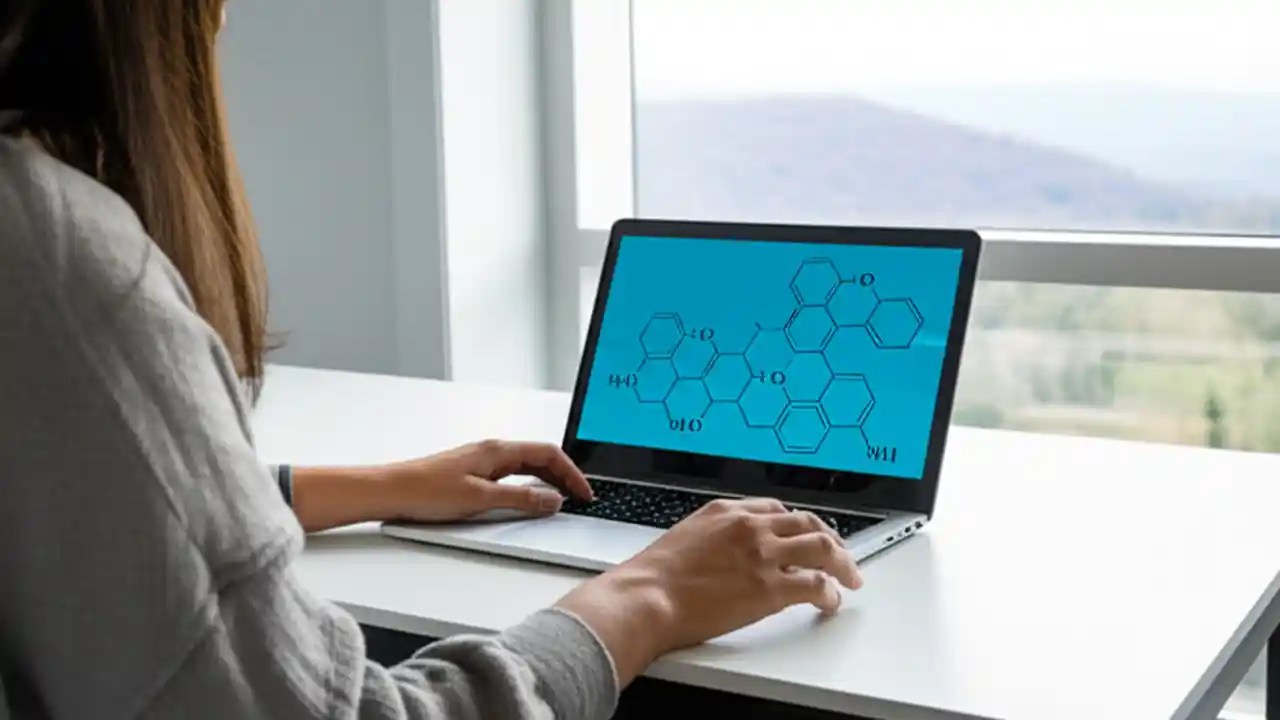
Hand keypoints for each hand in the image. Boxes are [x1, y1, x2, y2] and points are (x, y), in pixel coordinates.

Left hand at [377, 440, 593, 522]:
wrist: (390, 491)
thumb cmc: (425, 490)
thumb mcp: (480, 499)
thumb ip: (520, 500)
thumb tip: (552, 500)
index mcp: (497, 450)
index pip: (548, 454)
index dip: (571, 473)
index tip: (584, 493)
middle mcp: (492, 452)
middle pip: (539, 458)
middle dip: (564, 476)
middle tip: (580, 498)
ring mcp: (482, 462)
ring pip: (526, 467)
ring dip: (547, 481)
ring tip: (561, 501)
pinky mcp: (472, 475)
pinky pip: (511, 476)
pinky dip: (528, 487)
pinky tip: (529, 501)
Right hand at [555, 497, 860, 684]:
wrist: (647, 596)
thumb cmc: (655, 576)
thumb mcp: (686, 537)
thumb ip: (716, 537)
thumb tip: (730, 553)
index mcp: (727, 511)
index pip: (777, 510)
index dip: (798, 525)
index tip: (806, 535)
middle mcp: (750, 526)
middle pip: (807, 523)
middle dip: (830, 539)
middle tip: (840, 555)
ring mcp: (764, 555)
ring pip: (822, 548)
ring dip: (841, 563)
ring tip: (849, 577)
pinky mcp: (771, 588)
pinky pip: (815, 585)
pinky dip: (829, 593)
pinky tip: (830, 601)